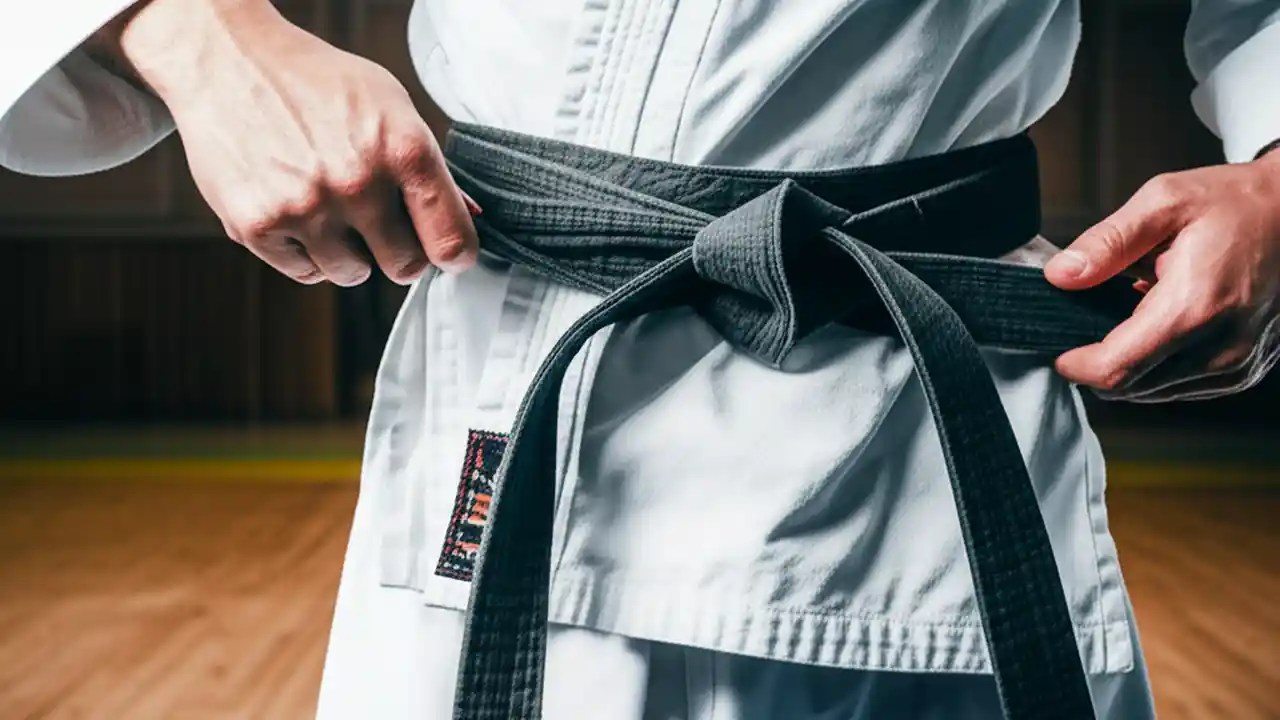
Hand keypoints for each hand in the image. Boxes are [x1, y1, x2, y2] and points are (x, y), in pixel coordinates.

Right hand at [94, 0, 476, 285]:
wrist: (227, 61)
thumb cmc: (315, 83)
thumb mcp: (390, 105)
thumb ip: (430, 167)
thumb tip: (471, 216)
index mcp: (403, 149)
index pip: (451, 240)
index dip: (455, 255)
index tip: (448, 253)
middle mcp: (357, 182)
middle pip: (405, 267)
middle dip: (398, 251)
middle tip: (378, 222)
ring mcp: (306, 207)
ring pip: (353, 275)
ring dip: (348, 252)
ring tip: (329, 205)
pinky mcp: (258, 226)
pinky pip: (305, 273)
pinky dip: (305, 252)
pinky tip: (294, 208)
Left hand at [1044, 150, 1279, 400]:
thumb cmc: (1236, 203)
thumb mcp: (1164, 202)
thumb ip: (1107, 243)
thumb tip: (1060, 276)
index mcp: (1195, 306)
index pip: (1117, 367)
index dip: (1077, 366)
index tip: (1058, 350)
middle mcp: (1220, 346)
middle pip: (1130, 386)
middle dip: (1097, 364)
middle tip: (1083, 327)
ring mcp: (1237, 364)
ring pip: (1153, 391)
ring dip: (1129, 365)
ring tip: (1130, 317)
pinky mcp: (1244, 370)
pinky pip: (1181, 385)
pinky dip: (1158, 366)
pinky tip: (1159, 328)